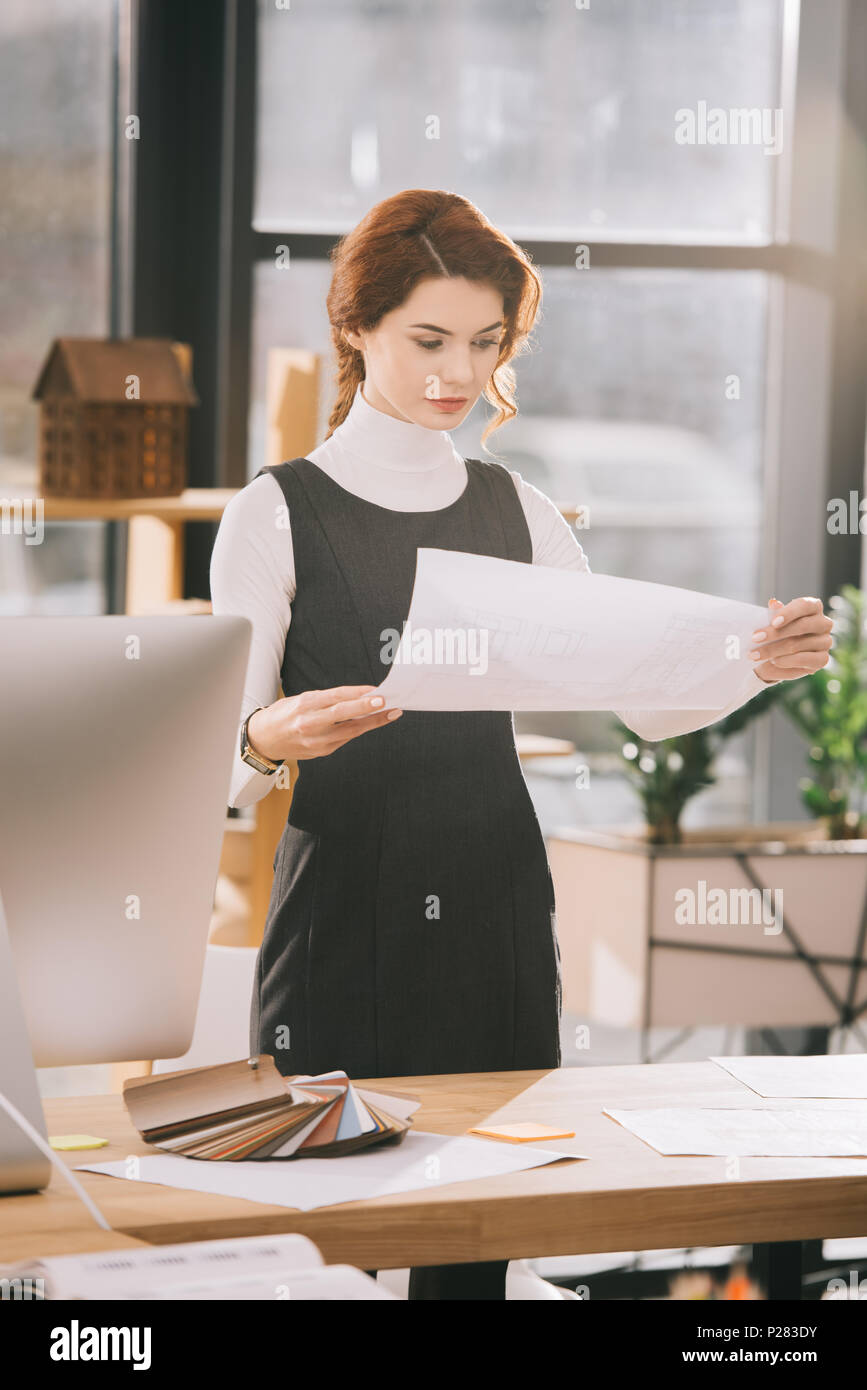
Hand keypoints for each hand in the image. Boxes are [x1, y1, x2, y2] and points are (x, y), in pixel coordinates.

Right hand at [246, 685, 401, 762]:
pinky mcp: (321, 752)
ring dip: (372, 721)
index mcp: (304, 705)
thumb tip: (356, 696)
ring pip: (350, 730)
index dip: (356, 693)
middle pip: (343, 714)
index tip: (374, 690)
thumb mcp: (300, 699)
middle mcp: (310, 723)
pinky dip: (359, 729)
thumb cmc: (283, 715)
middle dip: (366, 708)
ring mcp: (316, 740)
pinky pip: (345, 738)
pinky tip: (372, 722)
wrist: (264, 740)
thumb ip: (326, 699)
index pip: (334, 696)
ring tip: (390, 713)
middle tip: (385, 702)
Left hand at [749, 596, 833, 683]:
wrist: (778, 657)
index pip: (805, 605)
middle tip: (755, 638)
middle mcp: (824, 623)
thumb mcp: (773, 623)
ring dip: (773, 650)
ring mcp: (825, 641)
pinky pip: (803, 660)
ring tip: (756, 654)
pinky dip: (785, 661)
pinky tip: (773, 661)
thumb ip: (774, 613)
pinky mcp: (822, 659)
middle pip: (802, 625)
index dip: (789, 613)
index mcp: (814, 607)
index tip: (773, 622)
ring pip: (798, 645)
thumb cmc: (776, 633)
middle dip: (775, 633)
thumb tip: (774, 603)